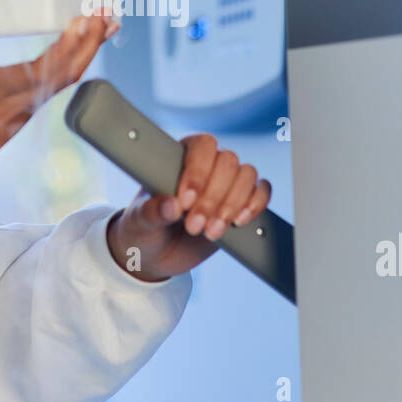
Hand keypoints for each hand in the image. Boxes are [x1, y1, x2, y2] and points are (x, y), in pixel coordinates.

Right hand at [0, 8, 119, 192]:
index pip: (46, 66)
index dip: (71, 43)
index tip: (87, 19)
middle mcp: (18, 104)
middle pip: (68, 73)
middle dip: (92, 42)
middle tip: (107, 14)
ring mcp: (21, 115)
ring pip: (63, 83)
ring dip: (85, 54)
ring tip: (102, 27)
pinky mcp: (19, 121)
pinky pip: (51, 92)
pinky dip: (69, 69)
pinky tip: (76, 55)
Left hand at [105, 133, 272, 281]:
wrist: (157, 255)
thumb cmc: (143, 229)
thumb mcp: (139, 222)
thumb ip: (151, 212)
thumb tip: (170, 206)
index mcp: (181, 157)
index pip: (201, 146)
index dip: (198, 171)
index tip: (185, 202)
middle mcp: (207, 165)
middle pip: (227, 162)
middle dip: (213, 197)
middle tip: (194, 226)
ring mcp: (227, 183)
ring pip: (246, 175)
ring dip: (233, 204)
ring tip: (211, 232)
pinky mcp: (242, 203)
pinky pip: (261, 191)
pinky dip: (256, 204)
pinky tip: (239, 222)